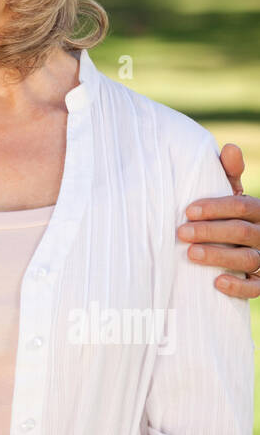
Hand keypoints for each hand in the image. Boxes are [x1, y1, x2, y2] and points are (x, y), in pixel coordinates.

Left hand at [177, 144, 259, 298]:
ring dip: (218, 256)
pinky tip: (218, 283)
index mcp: (258, 210)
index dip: (215, 208)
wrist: (239, 246)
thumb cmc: (229, 215)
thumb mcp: (231, 194)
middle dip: (210, 232)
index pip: (241, 206)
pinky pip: (256, 287)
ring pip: (247, 259)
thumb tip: (230, 147)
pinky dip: (238, 286)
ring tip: (191, 255)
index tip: (188, 211)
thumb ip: (229, 173)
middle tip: (181, 233)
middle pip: (241, 232)